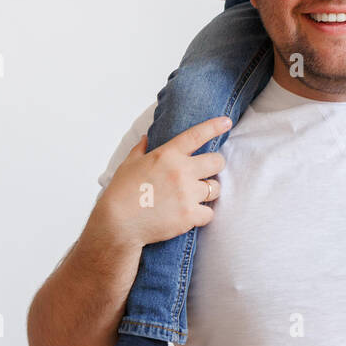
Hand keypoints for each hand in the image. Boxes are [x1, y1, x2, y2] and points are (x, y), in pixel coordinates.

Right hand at [95, 116, 229, 249]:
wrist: (118, 224)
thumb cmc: (121, 192)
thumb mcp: (129, 164)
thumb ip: (140, 149)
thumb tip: (146, 138)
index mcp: (167, 155)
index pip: (196, 136)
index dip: (214, 127)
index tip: (226, 122)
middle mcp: (181, 171)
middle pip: (217, 162)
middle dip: (215, 165)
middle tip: (207, 172)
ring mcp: (187, 194)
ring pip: (216, 188)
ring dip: (209, 191)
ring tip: (196, 195)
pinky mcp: (190, 216)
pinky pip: (210, 213)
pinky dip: (203, 214)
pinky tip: (192, 214)